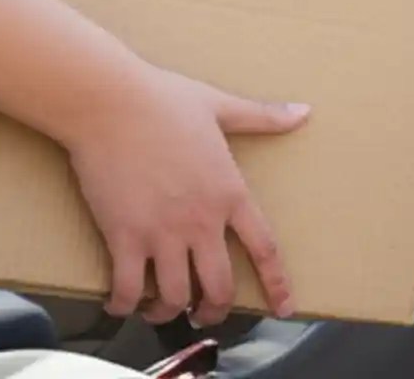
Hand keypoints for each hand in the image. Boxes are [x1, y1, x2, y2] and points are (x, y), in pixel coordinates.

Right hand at [63, 63, 309, 326]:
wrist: (109, 101)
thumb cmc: (162, 99)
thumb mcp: (220, 106)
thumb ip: (263, 117)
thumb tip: (304, 112)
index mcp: (229, 193)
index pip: (264, 249)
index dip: (276, 284)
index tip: (284, 308)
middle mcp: (201, 221)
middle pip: (218, 287)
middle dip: (213, 310)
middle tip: (205, 315)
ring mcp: (162, 232)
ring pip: (174, 296)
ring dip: (168, 312)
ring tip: (160, 311)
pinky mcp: (124, 236)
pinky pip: (128, 288)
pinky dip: (124, 305)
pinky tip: (119, 304)